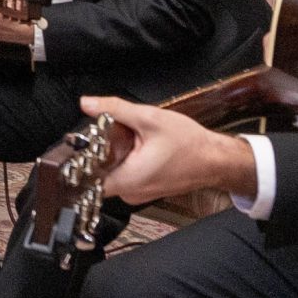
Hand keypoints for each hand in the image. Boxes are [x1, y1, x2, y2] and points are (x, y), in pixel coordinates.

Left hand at [77, 96, 256, 206]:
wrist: (215, 160)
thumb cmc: (189, 145)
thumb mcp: (150, 119)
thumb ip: (116, 110)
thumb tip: (88, 103)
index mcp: (127, 180)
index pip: (87, 176)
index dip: (82, 156)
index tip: (86, 138)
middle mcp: (129, 193)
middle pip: (99, 171)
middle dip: (103, 149)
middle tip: (117, 130)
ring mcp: (137, 194)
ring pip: (113, 171)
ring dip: (117, 153)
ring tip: (133, 137)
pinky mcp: (144, 189)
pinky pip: (126, 174)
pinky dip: (129, 159)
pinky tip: (142, 146)